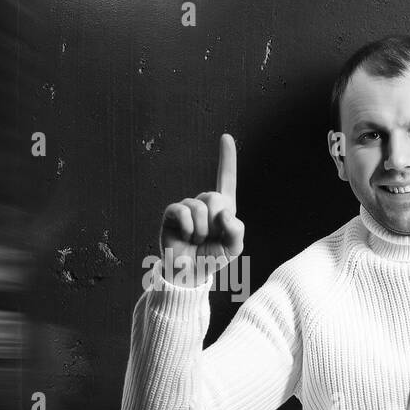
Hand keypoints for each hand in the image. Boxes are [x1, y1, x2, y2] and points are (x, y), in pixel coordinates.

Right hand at [159, 133, 244, 286]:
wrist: (191, 273)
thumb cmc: (213, 258)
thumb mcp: (234, 247)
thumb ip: (237, 230)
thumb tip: (224, 212)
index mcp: (223, 209)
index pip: (226, 180)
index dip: (226, 159)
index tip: (225, 137)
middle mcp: (204, 204)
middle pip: (215, 197)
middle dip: (216, 221)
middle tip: (210, 237)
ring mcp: (187, 208)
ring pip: (199, 207)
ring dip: (202, 229)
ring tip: (198, 240)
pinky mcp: (172, 214)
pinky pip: (183, 211)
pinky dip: (189, 227)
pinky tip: (187, 237)